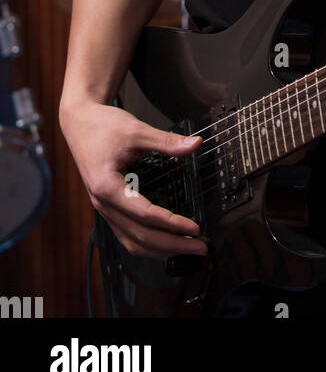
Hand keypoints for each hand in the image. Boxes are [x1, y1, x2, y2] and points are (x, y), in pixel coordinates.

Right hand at [59, 99, 207, 257]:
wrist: (79, 122)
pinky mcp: (108, 206)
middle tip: (199, 247)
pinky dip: (147, 242)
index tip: (194, 228)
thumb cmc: (101, 126)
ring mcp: (104, 208)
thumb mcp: (137, 131)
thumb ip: (167, 141)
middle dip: (172, 245)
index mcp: (108, 188)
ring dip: (160, 249)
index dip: (172, 224)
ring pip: (132, 241)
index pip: (145, 215)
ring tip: (185, 247)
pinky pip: (126, 234)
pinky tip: (164, 241)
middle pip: (140, 236)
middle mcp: (103, 204)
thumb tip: (195, 144)